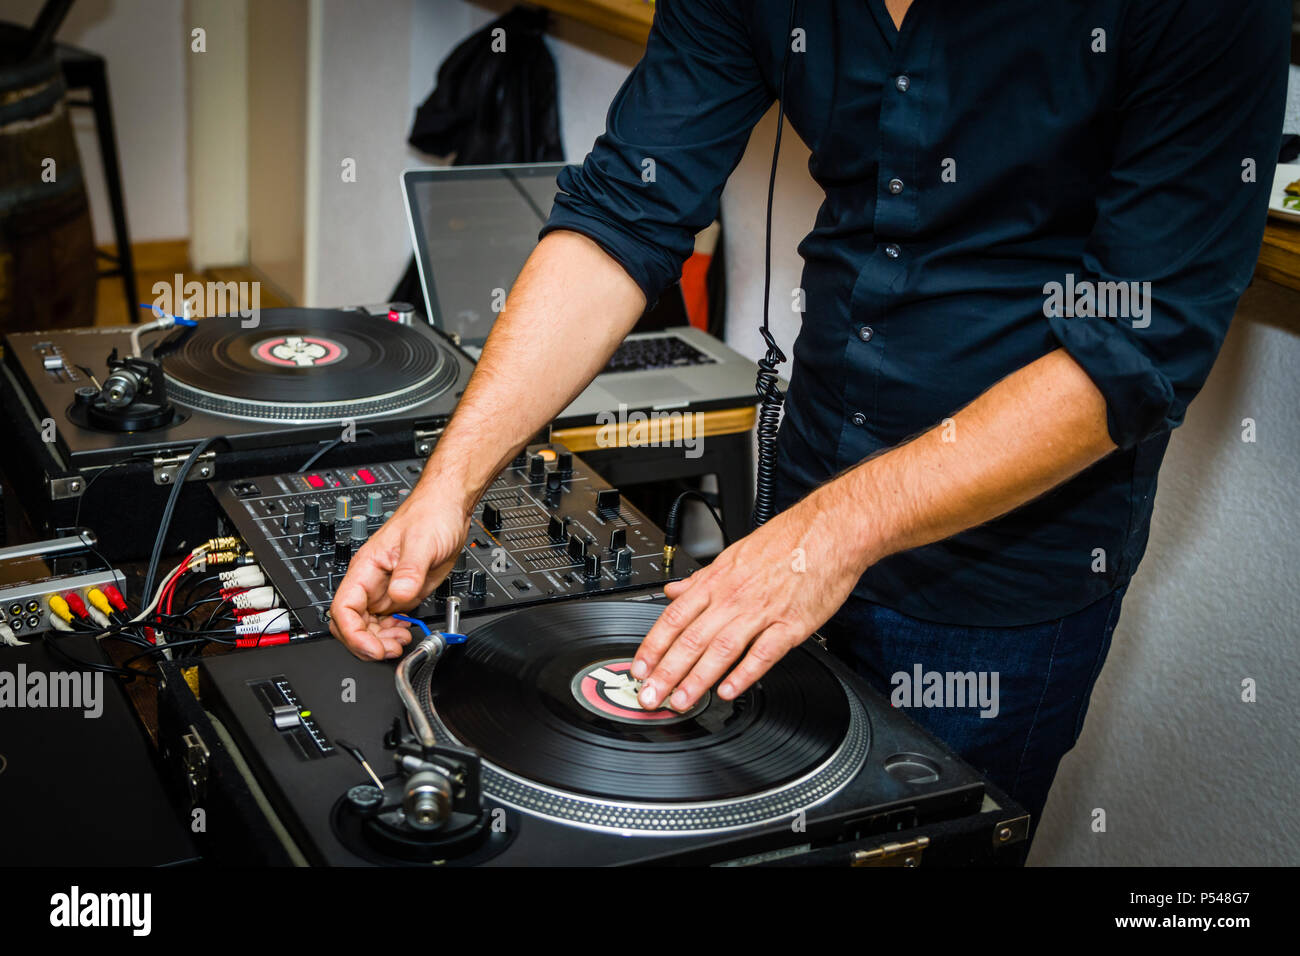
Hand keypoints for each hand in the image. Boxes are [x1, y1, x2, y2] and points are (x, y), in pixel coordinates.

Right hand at [329, 490, 469, 660]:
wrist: (448, 508)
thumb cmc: (430, 515)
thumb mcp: (422, 542)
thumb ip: (410, 571)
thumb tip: (400, 596)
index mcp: (366, 568)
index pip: (343, 609)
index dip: (354, 634)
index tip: (373, 648)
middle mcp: (371, 582)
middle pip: (351, 624)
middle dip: (366, 643)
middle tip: (391, 649)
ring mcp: (385, 590)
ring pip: (367, 627)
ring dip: (380, 642)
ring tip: (401, 642)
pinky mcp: (401, 594)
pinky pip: (386, 622)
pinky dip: (391, 634)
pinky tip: (406, 632)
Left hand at [630, 489, 873, 711]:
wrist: (830, 531)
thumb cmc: (786, 542)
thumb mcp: (734, 554)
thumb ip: (702, 579)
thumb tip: (674, 591)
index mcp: (717, 581)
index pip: (674, 618)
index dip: (653, 646)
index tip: (639, 669)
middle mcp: (733, 597)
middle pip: (691, 639)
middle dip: (666, 672)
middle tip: (651, 697)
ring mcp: (762, 612)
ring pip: (721, 649)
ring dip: (697, 679)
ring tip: (681, 701)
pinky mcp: (791, 625)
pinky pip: (763, 653)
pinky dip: (744, 674)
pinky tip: (728, 691)